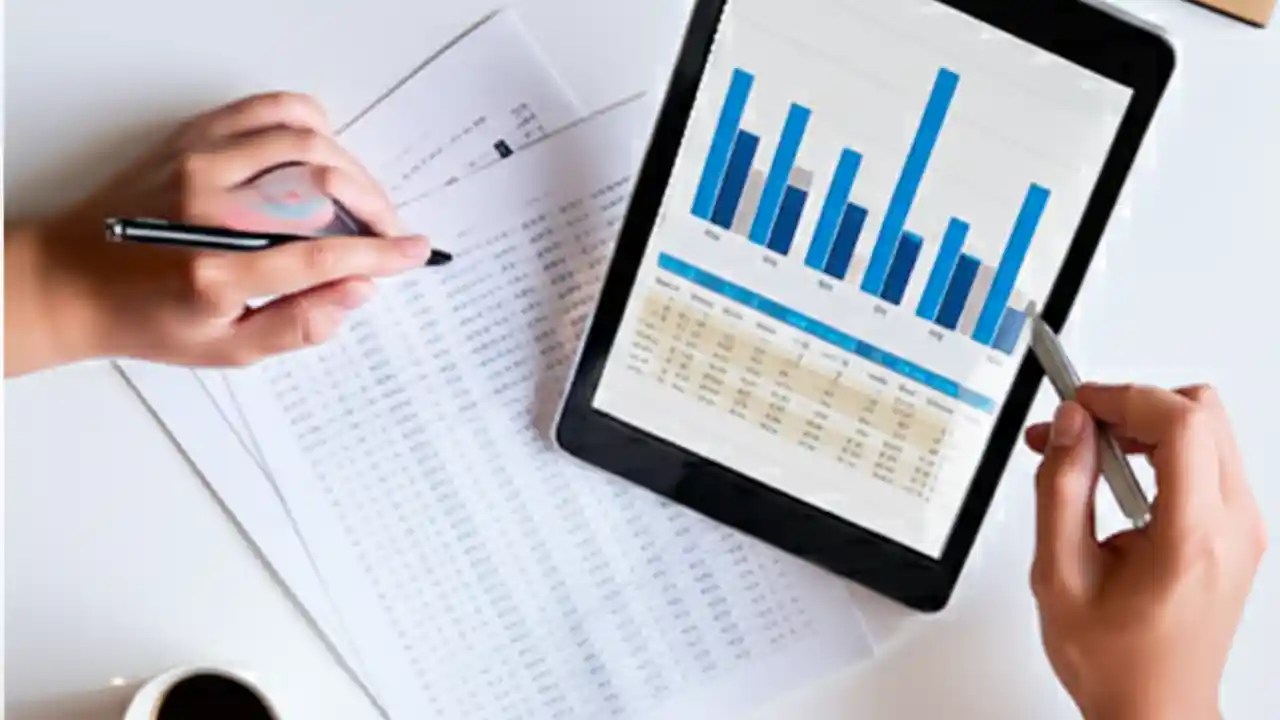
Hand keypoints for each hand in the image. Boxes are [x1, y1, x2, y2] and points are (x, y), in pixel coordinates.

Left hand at [5, 92, 430, 376]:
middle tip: (387, 232)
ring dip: (350, 167)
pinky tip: (323, 151)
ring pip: (306, 139)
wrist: (73, 280)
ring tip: (359, 197)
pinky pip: (268, 110)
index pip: (322, 256)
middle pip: (323, 184)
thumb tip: (357, 291)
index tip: (416, 253)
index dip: (381, 254)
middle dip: (374, 207)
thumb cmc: (148, 319)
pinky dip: (309, 123)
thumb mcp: (228, 350)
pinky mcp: (192, 139)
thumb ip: (299, 325)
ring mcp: (198, 164)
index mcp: (217, 273)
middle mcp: (208, 208)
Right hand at [1025, 384, 1265, 719]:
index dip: (1122, 397)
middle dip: (1130, 405)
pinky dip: (1157, 449)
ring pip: (1206, 428)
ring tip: (1085, 455)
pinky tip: (1112, 475)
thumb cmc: (1115, 659)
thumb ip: (1061, 490)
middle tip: (1077, 427)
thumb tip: (1070, 425)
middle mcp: (1235, 525)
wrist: (1154, 706)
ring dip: (1142, 425)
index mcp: (1195, 537)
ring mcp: (1243, 526)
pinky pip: (1206, 458)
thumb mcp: (1060, 574)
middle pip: (1201, 411)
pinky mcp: (1236, 528)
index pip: (1181, 424)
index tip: (1076, 405)